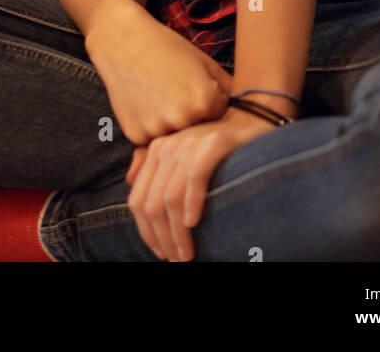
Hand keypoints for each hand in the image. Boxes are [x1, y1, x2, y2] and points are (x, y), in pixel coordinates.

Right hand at [84, 0, 232, 146]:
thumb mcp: (205, 63)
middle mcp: (182, 119)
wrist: (122, 39)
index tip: (198, 89)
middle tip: (178, 92)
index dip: (212, 105)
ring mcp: (157, 130)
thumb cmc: (167, 48)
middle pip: (201, 134)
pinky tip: (148, 104)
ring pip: (177, 142)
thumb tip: (253, 112)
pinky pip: (154, 142)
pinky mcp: (135, 136)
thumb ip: (230, 90)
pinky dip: (153, 128)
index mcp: (205, 101)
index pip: (222, 119)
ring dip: (175, 129)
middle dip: (196, 121)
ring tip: (162, 96)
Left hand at [126, 108, 276, 261]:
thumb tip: (129, 180)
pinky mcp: (214, 143)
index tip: (161, 254)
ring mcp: (189, 143)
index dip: (146, 233)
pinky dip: (192, 205)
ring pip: (171, 199)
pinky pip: (195, 180)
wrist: (251, 118)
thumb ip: (151, 161)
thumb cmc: (216, 144)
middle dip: (163, 240)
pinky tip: (194, 224)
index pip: (138, 201)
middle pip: (153, 204)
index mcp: (155, 151)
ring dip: (178, 234)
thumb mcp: (181, 152)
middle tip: (177, 260)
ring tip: (187, 254)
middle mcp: (167, 145)